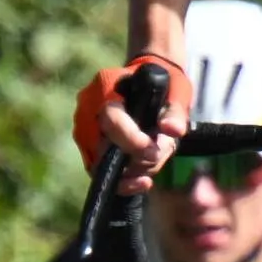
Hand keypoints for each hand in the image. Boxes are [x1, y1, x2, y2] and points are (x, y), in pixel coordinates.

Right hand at [74, 53, 189, 185]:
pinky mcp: (88, 147)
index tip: (152, 149)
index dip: (131, 139)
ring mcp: (84, 129)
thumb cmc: (163, 82)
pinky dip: (124, 178)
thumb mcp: (177, 91)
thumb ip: (175, 110)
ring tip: (158, 155)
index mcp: (105, 87)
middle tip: (159, 153)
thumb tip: (174, 131)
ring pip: (102, 163)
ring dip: (134, 169)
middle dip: (135, 159)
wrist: (149, 80)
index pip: (111, 120)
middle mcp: (88, 109)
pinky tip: (144, 181)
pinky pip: (100, 169)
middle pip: (103, 147)